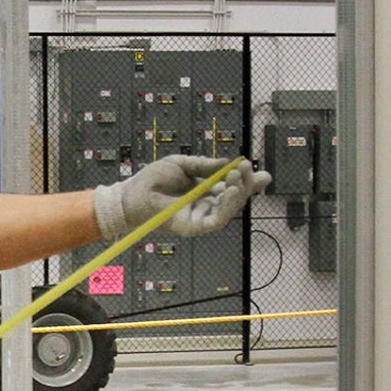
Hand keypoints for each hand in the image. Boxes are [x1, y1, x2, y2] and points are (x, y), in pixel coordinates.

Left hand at [93, 155, 268, 239]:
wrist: (131, 194)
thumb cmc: (152, 180)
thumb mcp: (182, 163)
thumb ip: (205, 164)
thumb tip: (228, 162)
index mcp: (205, 190)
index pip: (232, 186)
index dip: (248, 180)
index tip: (258, 170)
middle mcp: (206, 205)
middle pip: (235, 198)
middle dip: (246, 183)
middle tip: (245, 167)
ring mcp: (201, 217)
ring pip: (230, 210)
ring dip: (239, 193)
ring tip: (236, 177)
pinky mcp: (194, 228)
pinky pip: (217, 221)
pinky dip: (227, 208)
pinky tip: (230, 191)